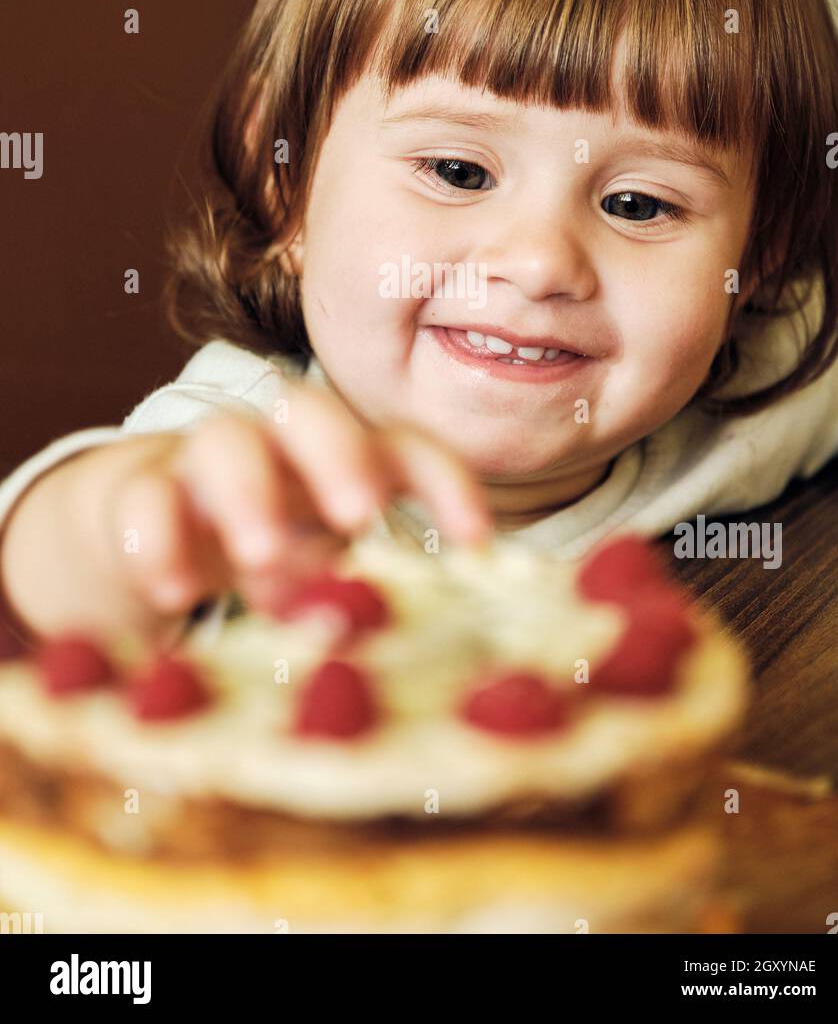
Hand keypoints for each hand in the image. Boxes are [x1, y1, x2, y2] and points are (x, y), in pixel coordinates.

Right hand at [110, 379, 493, 621]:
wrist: (155, 528)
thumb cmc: (274, 549)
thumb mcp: (324, 571)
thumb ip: (359, 594)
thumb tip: (401, 642)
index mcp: (344, 459)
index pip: (404, 448)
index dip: (445, 484)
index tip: (476, 542)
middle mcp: (279, 445)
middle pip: (311, 413)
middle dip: (340, 456)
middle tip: (358, 515)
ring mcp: (207, 461)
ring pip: (225, 441)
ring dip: (249, 494)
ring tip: (261, 560)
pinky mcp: (143, 491)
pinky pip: (146, 497)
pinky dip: (157, 539)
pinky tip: (172, 594)